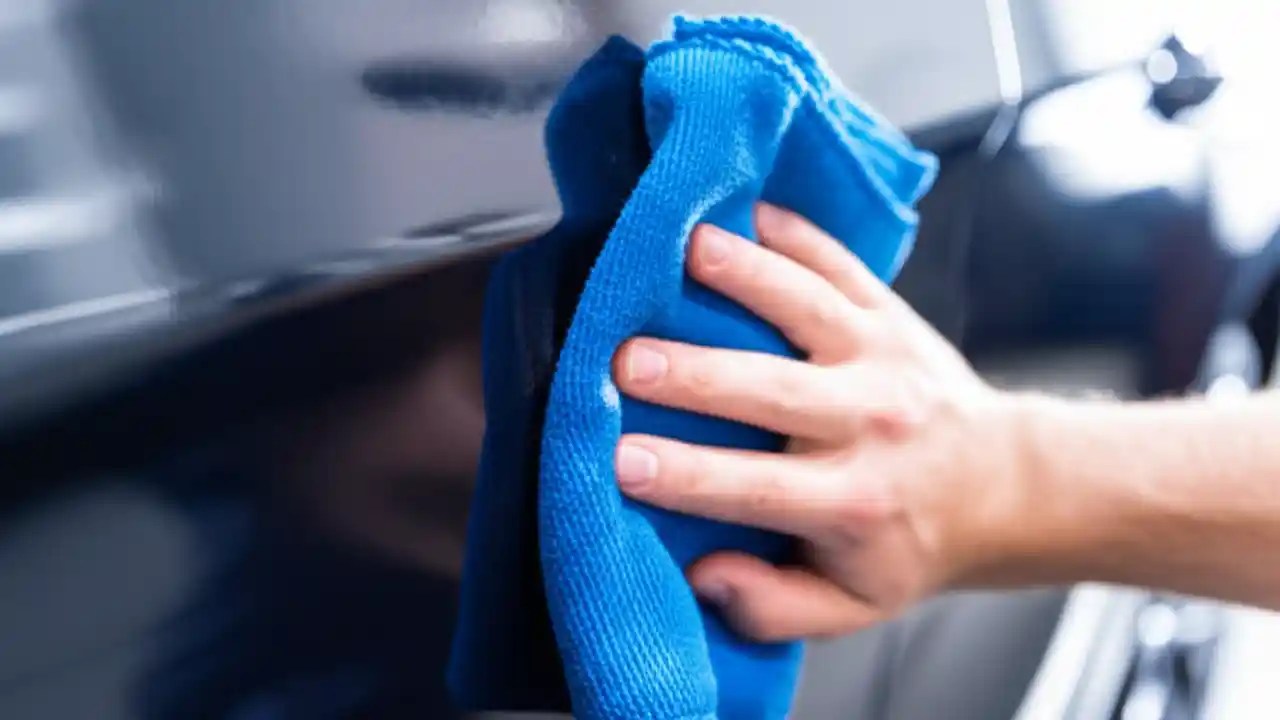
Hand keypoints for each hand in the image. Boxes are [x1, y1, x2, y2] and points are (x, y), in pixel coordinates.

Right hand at [611, 204, 1029, 640]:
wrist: (1001, 483)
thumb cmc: (907, 542)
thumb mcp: (852, 606)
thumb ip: (774, 607)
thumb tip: (704, 576)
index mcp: (853, 502)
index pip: (755, 488)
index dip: (685, 476)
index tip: (621, 460)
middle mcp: (868, 422)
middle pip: (769, 389)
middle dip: (692, 372)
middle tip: (624, 359)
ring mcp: (880, 356)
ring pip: (805, 305)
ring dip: (742, 273)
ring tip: (682, 249)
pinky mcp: (888, 312)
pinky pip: (838, 261)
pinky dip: (790, 231)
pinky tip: (743, 209)